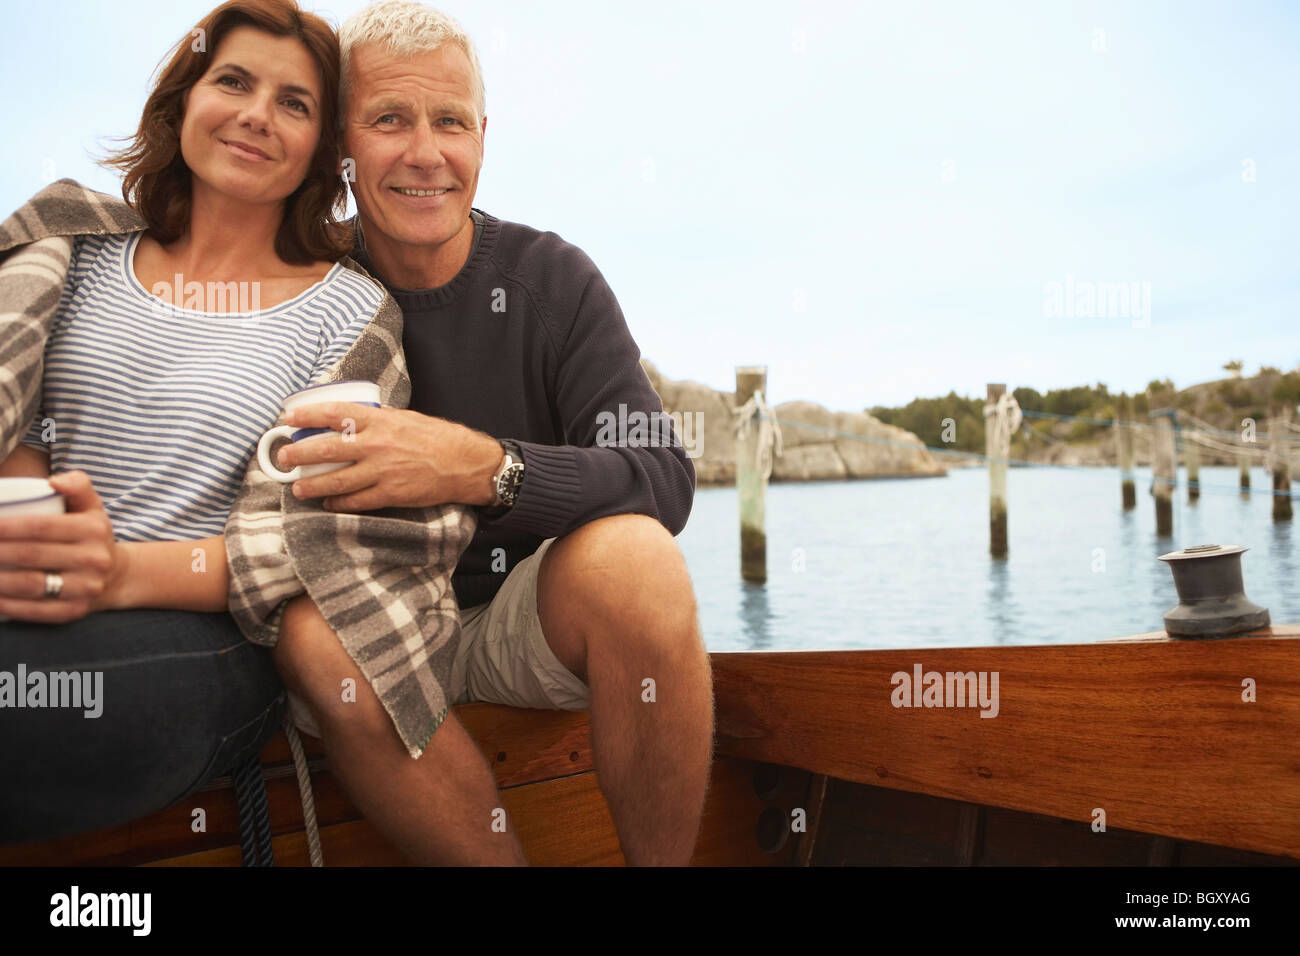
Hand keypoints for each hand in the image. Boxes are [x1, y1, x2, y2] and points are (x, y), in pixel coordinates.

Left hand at [0, 471, 127, 622]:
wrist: (118, 576)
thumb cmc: (91, 536)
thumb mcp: (92, 506)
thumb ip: (77, 485)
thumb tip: (53, 481)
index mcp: (93, 529)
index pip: (41, 526)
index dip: (5, 527)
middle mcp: (94, 559)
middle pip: (31, 555)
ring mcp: (85, 588)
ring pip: (30, 584)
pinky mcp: (74, 611)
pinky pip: (35, 611)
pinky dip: (6, 604)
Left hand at [276, 402, 502, 511]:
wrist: (463, 462)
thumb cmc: (436, 437)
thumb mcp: (404, 418)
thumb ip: (376, 420)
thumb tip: (349, 420)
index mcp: (380, 420)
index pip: (334, 413)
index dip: (307, 415)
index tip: (288, 418)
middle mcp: (377, 444)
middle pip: (327, 449)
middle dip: (299, 454)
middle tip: (283, 458)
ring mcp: (382, 471)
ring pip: (336, 481)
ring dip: (312, 485)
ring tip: (297, 487)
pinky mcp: (390, 494)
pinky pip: (356, 501)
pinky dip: (338, 503)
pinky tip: (328, 503)